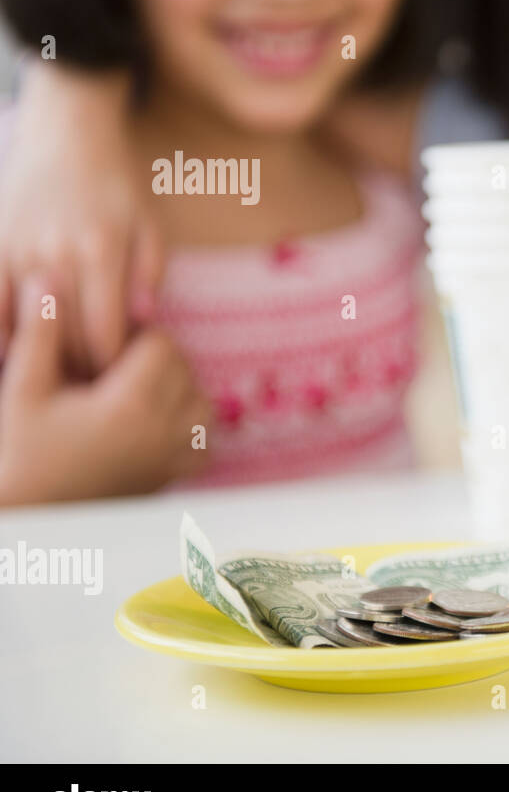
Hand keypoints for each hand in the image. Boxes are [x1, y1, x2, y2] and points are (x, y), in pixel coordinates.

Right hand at [0, 64, 165, 376]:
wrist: (64, 137)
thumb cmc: (116, 186)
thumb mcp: (150, 225)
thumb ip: (149, 273)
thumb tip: (145, 322)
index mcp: (102, 249)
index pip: (107, 333)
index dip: (116, 371)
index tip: (125, 389)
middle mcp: (56, 253)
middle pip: (68, 339)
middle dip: (84, 374)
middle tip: (97, 397)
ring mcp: (17, 250)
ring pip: (27, 329)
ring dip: (45, 364)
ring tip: (64, 385)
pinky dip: (2, 337)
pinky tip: (18, 358)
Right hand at [0, 283, 209, 504]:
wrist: (28, 512)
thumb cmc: (20, 450)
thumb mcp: (24, 387)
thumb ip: (42, 333)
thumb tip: (48, 279)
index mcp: (129, 405)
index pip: (163, 345)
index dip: (138, 336)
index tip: (112, 344)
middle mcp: (161, 433)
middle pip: (186, 371)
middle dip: (159, 360)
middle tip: (121, 365)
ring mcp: (171, 459)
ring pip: (204, 405)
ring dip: (180, 390)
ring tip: (139, 389)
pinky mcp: (172, 480)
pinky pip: (205, 445)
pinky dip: (191, 430)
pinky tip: (155, 423)